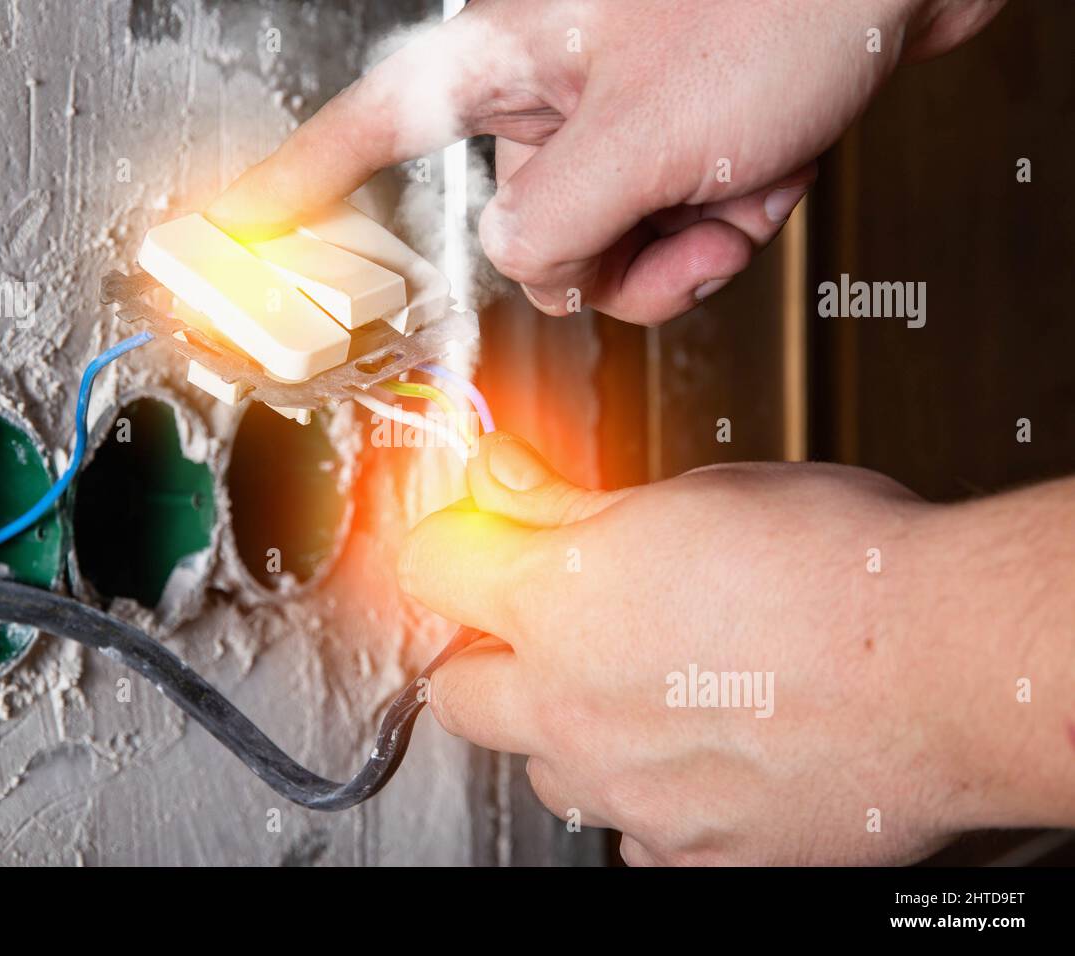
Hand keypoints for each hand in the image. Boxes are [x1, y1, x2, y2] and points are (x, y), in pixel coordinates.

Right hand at [210, 0, 1003, 323]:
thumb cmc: (783, 0)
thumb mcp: (642, 139)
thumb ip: (551, 229)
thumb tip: (524, 268)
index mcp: (504, 60)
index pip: (366, 131)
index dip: (295, 186)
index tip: (237, 226)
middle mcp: (550, 86)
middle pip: (516, 223)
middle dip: (595, 254)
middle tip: (648, 223)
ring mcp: (618, 110)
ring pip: (601, 241)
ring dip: (670, 247)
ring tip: (726, 195)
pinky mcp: (677, 130)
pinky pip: (663, 225)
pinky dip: (713, 231)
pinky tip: (757, 189)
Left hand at [397, 433, 1074, 864]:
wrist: (948, 667)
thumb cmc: (843, 573)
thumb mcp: (692, 500)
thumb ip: (570, 502)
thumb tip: (502, 479)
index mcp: (560, 602)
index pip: (431, 566)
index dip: (450, 541)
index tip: (470, 539)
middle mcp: (574, 709)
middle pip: (459, 693)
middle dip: (487, 657)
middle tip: (545, 626)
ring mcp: (630, 792)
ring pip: (548, 771)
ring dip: (570, 731)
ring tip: (646, 689)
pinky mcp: (693, 852)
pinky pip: (633, 835)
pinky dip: (646, 798)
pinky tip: (695, 754)